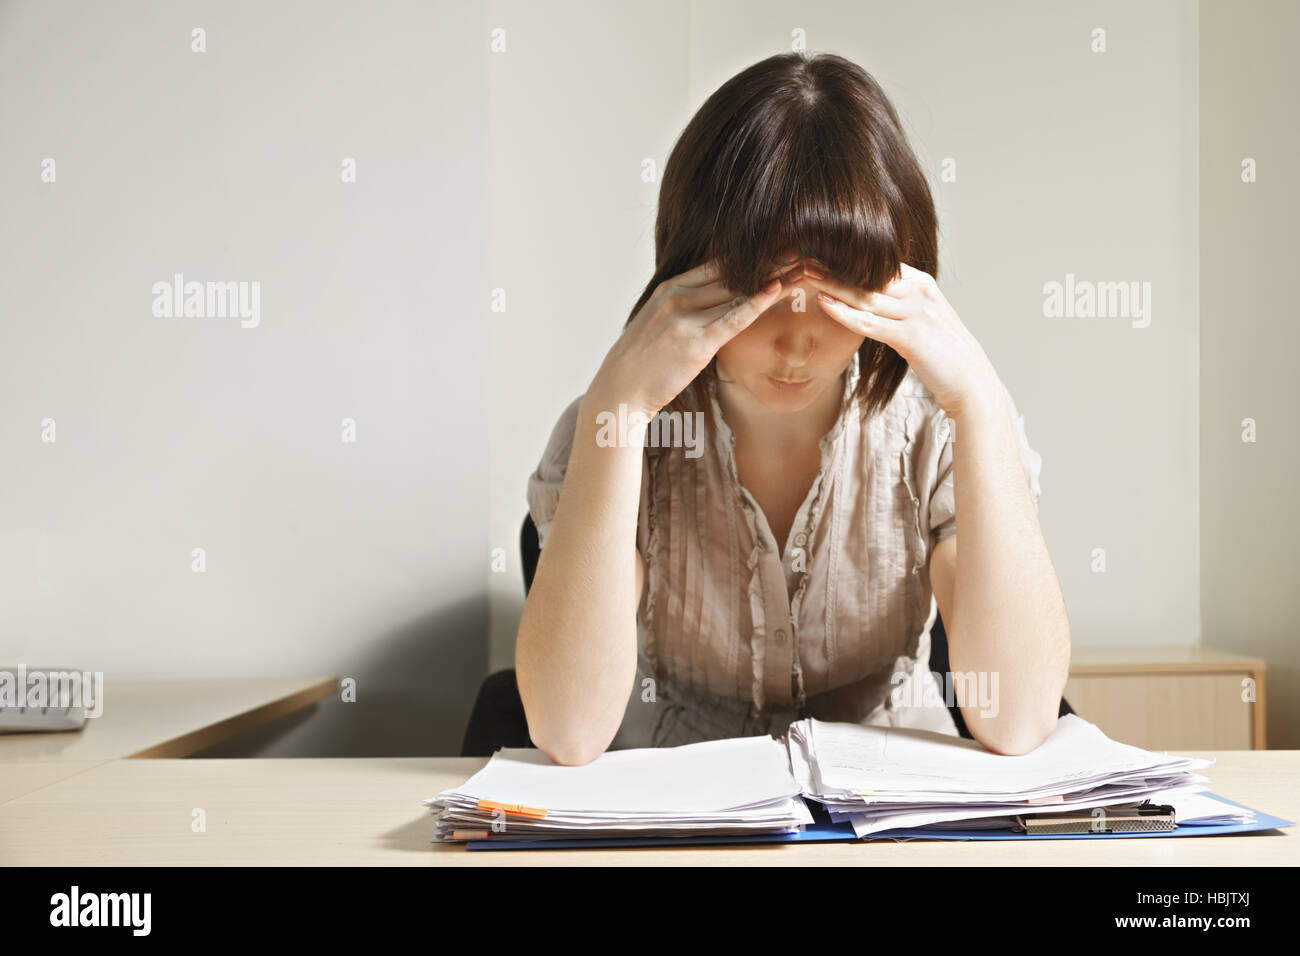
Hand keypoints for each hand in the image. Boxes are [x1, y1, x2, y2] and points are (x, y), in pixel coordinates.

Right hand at [589, 257, 800, 419]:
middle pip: (730, 274)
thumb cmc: (640, 363)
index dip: (749, 258)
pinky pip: (732, 319)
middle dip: (766, 264)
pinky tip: (775, 291)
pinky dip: (756, 304)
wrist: (619, 390)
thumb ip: (681, 309)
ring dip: (770, 280)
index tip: (777, 249)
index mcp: (668, 289)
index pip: (715, 265)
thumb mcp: (656, 323)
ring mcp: (685, 319)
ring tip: (800, 268)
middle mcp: (677, 297)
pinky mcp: (695, 343)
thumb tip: (708, 306)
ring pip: (735, 293)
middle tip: (798, 251)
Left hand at [802, 261, 1001, 417]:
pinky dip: (845, 313)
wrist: (970, 381)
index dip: (845, 258)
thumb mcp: (921, 319)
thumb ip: (898, 305)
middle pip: (868, 274)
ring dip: (831, 284)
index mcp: (921, 282)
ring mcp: (915, 312)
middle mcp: (919, 291)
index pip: (877, 263)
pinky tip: (825, 304)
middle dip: (832, 265)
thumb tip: (869, 299)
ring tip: (802, 274)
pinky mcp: (910, 337)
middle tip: (800, 255)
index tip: (815, 252)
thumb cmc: (942, 354)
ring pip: (865, 295)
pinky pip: (871, 322)